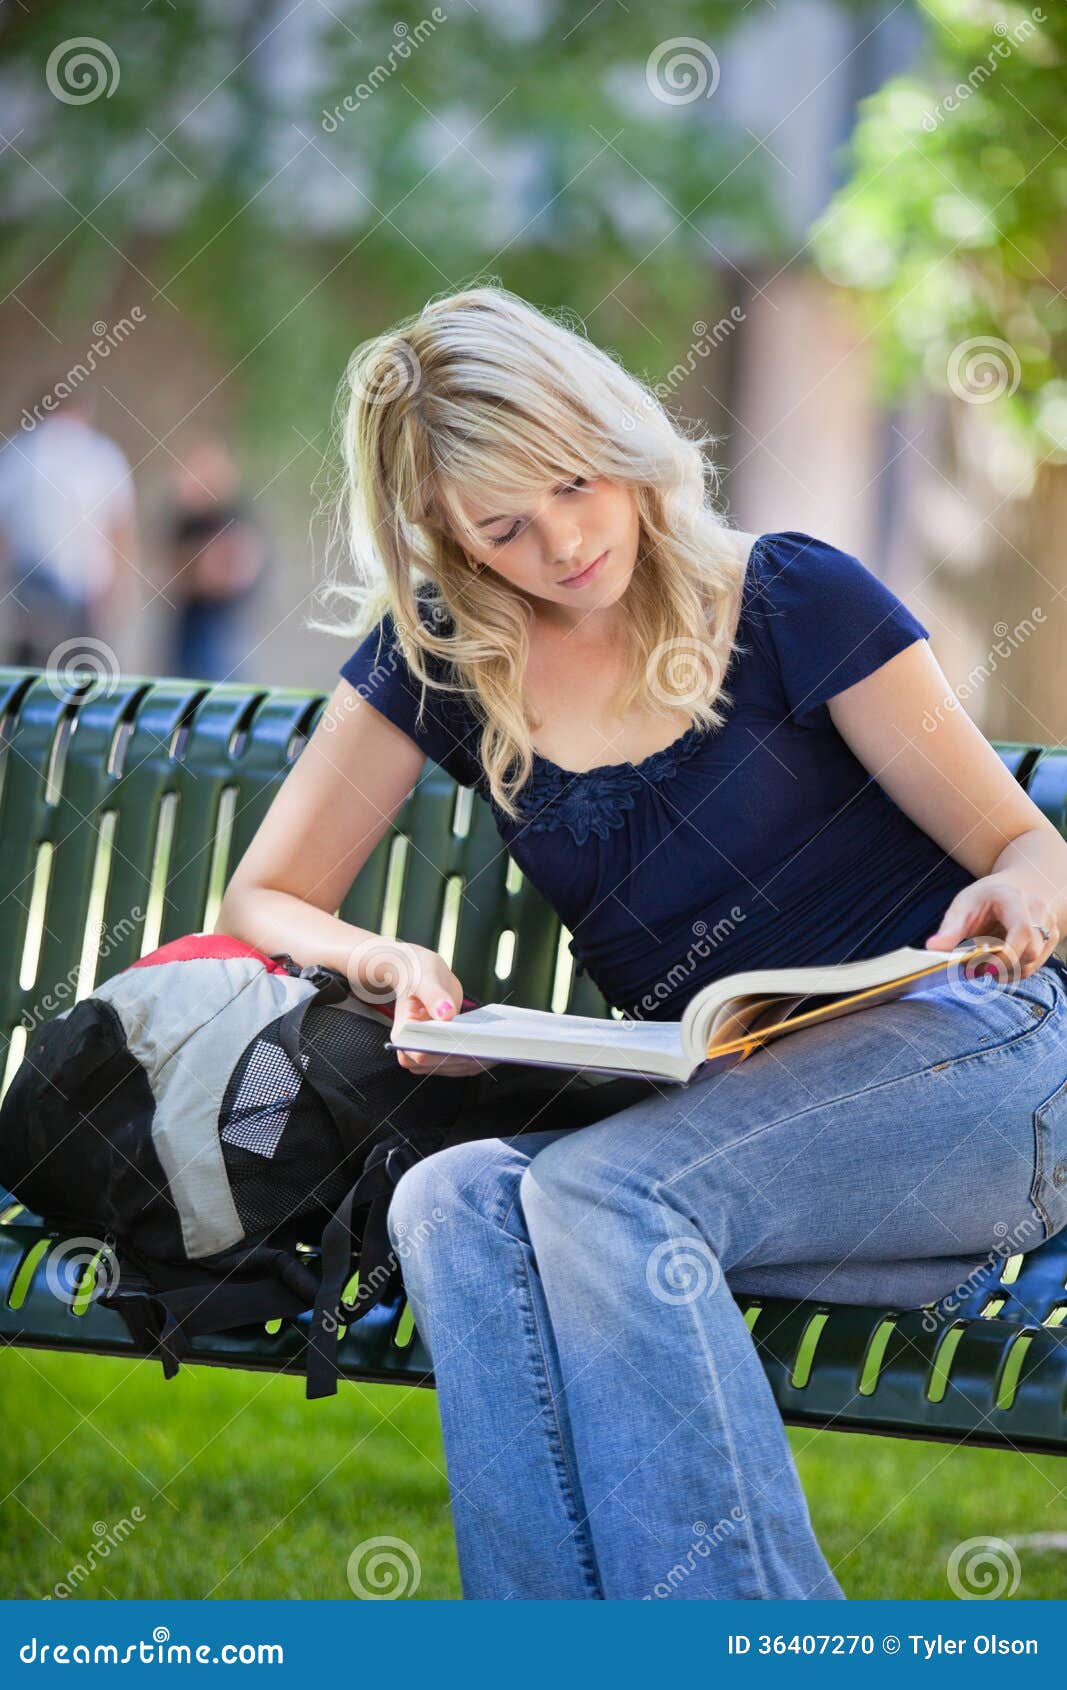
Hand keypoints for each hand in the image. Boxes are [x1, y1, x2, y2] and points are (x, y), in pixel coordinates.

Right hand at [357, 940, 495, 1077]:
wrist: (420, 975)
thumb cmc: (418, 973)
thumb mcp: (425, 978)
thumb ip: (434, 995)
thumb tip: (446, 1014)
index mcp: (403, 1035)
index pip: (424, 1054)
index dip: (448, 1052)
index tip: (473, 1043)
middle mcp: (412, 1052)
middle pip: (444, 1064)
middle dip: (470, 1055)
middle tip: (496, 1044)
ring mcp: (429, 1057)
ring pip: (458, 1067)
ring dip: (480, 1058)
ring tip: (501, 1045)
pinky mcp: (444, 1056)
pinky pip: (464, 1063)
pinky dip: (481, 1057)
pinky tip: (497, 1047)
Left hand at [925, 875, 1059, 979]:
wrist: (1014, 886)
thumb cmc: (985, 897)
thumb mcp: (963, 905)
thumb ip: (950, 928)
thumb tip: (932, 947)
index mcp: (1014, 898)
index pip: (1022, 931)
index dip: (1006, 956)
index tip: (981, 969)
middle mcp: (1038, 910)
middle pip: (1030, 952)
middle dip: (1001, 967)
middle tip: (973, 969)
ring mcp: (1049, 925)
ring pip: (1032, 963)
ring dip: (1006, 972)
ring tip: (982, 965)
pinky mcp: (1051, 939)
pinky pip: (1033, 966)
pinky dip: (1013, 970)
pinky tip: (997, 961)